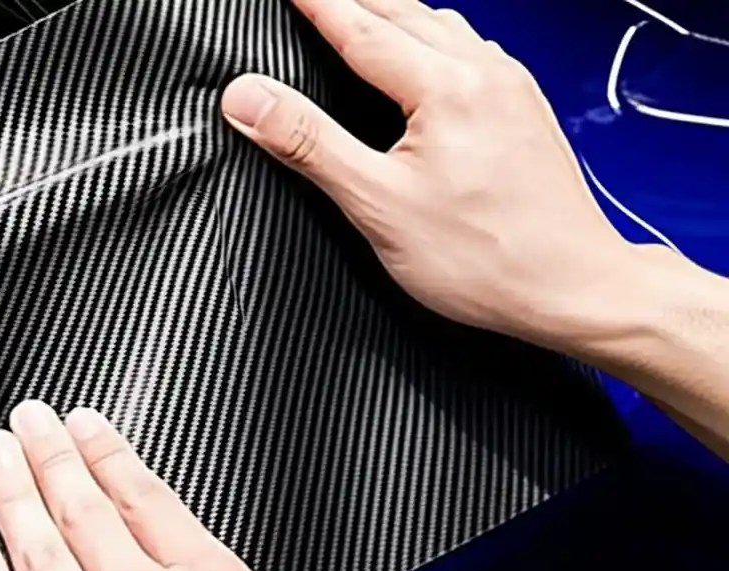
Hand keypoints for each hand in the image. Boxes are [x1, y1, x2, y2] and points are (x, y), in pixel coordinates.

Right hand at [220, 0, 641, 350]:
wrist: (573, 289)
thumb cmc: (486, 259)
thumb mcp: (377, 204)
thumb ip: (310, 144)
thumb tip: (250, 98)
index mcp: (446, 88)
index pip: (361, 29)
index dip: (318, 5)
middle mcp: (486, 74)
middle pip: (405, 12)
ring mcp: (512, 89)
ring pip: (442, 26)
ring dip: (395, 12)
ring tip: (360, 11)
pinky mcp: (526, 110)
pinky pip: (472, 50)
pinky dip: (434, 37)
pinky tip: (426, 55)